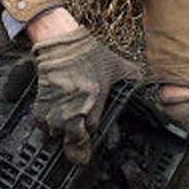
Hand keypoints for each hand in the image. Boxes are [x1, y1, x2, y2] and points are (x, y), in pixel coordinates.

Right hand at [30, 28, 141, 164]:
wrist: (62, 44)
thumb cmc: (90, 55)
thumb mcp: (118, 68)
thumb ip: (133, 79)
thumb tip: (149, 84)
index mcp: (92, 108)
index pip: (90, 139)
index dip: (92, 139)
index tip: (92, 138)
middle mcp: (71, 115)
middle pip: (71, 144)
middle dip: (76, 142)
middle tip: (80, 139)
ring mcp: (53, 113)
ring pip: (56, 135)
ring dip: (62, 131)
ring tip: (69, 119)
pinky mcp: (39, 108)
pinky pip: (42, 126)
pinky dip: (48, 122)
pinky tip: (57, 112)